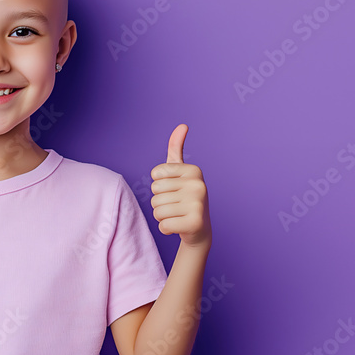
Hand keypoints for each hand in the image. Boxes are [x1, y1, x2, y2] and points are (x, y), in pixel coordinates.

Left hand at [149, 124, 210, 247]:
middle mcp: (199, 185)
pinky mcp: (194, 223)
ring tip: (177, 215)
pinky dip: (166, 229)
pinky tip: (179, 226)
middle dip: (160, 201)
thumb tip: (182, 125)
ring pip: (157, 209)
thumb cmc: (185, 197)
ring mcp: (198, 204)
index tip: (174, 190)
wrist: (199, 230)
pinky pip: (163, 225)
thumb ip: (176, 149)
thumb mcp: (180, 172)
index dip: (159, 185)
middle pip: (155, 192)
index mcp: (194, 170)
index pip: (155, 175)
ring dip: (162, 216)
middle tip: (176, 205)